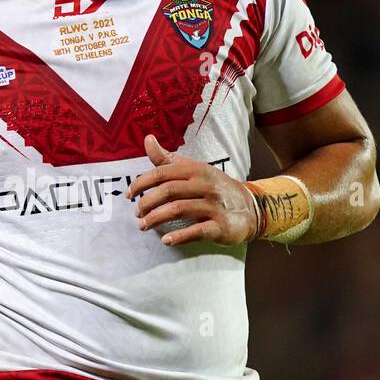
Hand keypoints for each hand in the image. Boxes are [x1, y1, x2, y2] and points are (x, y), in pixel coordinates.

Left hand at [127, 134, 256, 246]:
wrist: (250, 207)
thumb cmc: (214, 187)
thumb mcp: (193, 170)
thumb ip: (168, 159)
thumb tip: (148, 139)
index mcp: (197, 169)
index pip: (163, 172)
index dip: (142, 183)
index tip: (129, 194)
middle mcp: (206, 185)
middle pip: (169, 190)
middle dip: (147, 202)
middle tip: (137, 213)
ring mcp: (214, 206)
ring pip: (179, 209)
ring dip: (156, 218)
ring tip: (143, 225)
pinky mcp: (220, 226)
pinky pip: (197, 230)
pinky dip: (179, 236)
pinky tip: (165, 240)